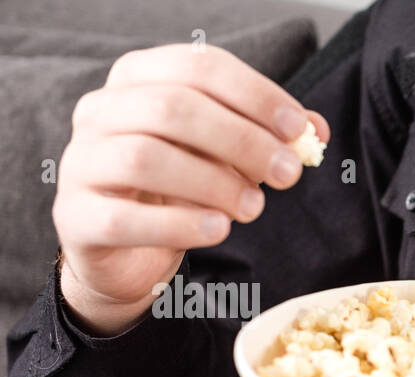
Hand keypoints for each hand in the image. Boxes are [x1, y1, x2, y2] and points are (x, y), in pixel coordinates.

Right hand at [54, 44, 329, 334]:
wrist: (124, 251)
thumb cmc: (179, 190)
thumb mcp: (225, 157)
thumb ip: (267, 139)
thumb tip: (316, 130)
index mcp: (138, 80)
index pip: (198, 67)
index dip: (254, 95)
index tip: (298, 129)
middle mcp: (101, 112)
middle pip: (173, 108)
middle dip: (242, 140)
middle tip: (288, 174)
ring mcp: (82, 162)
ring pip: (146, 158)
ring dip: (214, 183)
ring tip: (255, 207)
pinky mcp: (78, 217)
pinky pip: (125, 218)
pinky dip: (180, 225)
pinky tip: (219, 230)